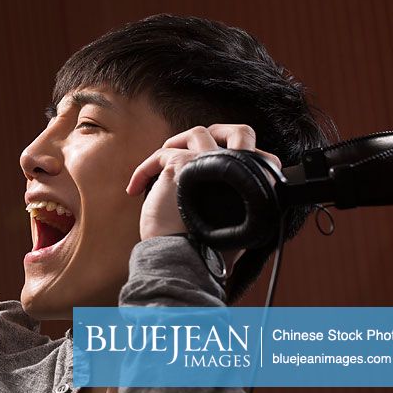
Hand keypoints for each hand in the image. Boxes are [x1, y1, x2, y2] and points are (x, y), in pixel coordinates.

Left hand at [125, 125, 281, 261]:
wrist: (185, 260)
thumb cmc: (204, 253)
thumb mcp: (231, 230)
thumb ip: (235, 209)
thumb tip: (223, 200)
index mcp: (253, 186)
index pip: (256, 156)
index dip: (235, 156)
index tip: (207, 176)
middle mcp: (237, 170)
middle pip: (241, 132)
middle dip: (220, 133)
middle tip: (192, 154)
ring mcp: (211, 164)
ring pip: (198, 134)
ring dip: (177, 144)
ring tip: (160, 167)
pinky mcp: (184, 165)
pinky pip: (163, 153)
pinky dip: (145, 169)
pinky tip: (135, 189)